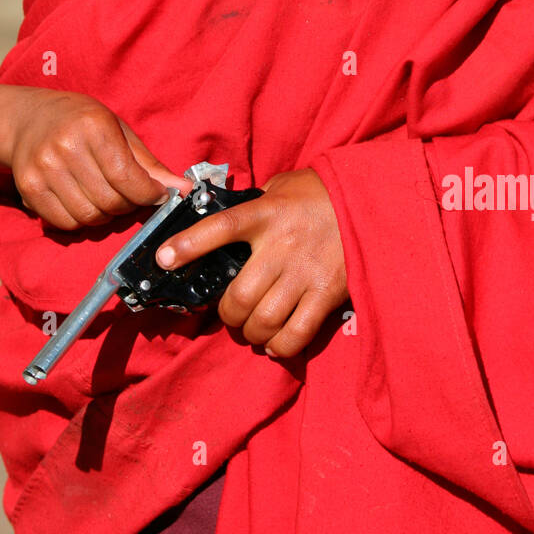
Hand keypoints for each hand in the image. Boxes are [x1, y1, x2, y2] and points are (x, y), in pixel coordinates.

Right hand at [8, 89, 193, 230]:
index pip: (127, 178)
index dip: (148, 194)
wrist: (26, 119)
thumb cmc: (80, 121)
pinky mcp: (28, 188)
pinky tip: (83, 200)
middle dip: (128, 205)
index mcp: (93, 126)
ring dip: (105, 215)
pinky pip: (65, 223)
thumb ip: (149, 164)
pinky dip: (81, 220)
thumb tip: (184, 190)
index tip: (156, 195)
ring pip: (89, 216)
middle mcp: (65, 147)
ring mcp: (43, 169)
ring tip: (106, 196)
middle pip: (110, 201)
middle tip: (129, 195)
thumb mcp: (118, 130)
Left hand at [155, 168, 348, 356]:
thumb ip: (254, 206)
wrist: (370, 201)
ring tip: (253, 330)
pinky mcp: (328, 293)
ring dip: (251, 333)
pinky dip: (281, 346)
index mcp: (266, 213)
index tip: (163, 258)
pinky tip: (276, 343)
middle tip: (231, 314)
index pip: (221, 227)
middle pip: (238, 296)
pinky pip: (297, 333)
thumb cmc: (319, 193)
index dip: (189, 244)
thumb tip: (224, 226)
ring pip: (263, 320)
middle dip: (227, 315)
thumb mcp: (281, 187)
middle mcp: (283, 245)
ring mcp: (306, 272)